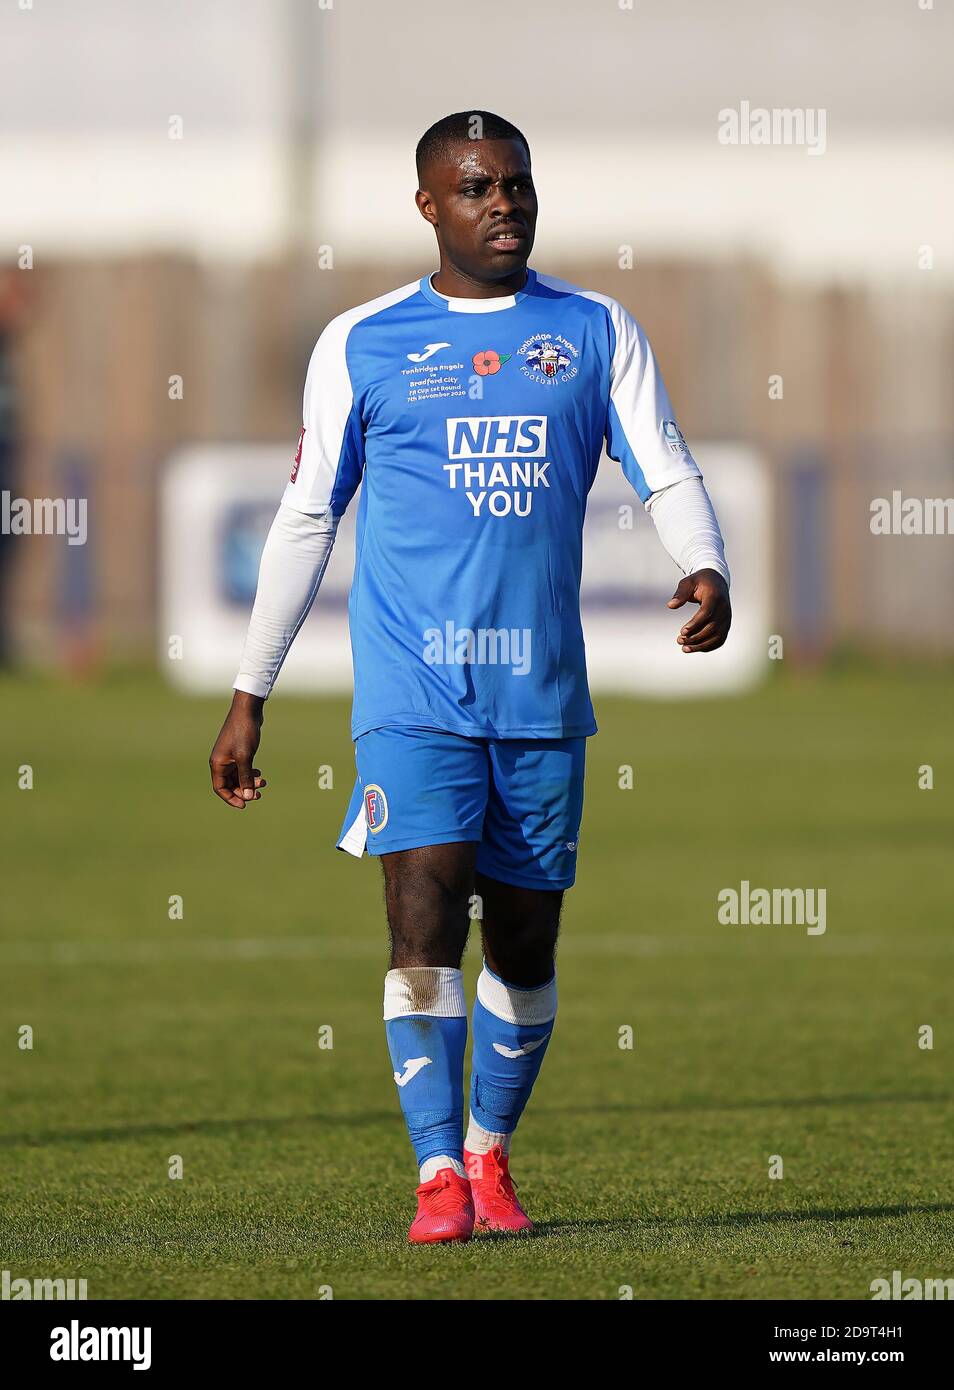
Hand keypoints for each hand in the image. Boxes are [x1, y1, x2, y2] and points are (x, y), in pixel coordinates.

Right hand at [209, 691, 267, 808]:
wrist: (248, 711)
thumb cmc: (243, 732)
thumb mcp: (245, 757)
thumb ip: (245, 777)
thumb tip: (247, 796)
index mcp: (218, 764)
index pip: (220, 788)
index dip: (231, 798)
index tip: (245, 805)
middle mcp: (221, 761)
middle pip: (230, 784)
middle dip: (244, 790)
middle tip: (259, 794)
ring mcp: (229, 756)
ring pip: (237, 777)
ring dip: (249, 782)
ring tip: (263, 782)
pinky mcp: (238, 751)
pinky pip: (242, 769)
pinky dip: (250, 773)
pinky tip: (259, 773)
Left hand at [667, 568, 731, 652]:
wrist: (717, 581)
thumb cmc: (700, 581)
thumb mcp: (688, 582)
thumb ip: (680, 594)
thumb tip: (670, 605)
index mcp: (715, 596)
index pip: (707, 613)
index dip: (695, 624)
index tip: (682, 631)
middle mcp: (724, 608)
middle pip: (712, 627)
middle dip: (695, 637)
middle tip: (679, 640)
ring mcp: (727, 618)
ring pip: (717, 637)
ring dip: (701, 645)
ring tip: (684, 648)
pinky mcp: (726, 625)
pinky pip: (719, 639)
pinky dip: (708, 646)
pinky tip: (694, 648)